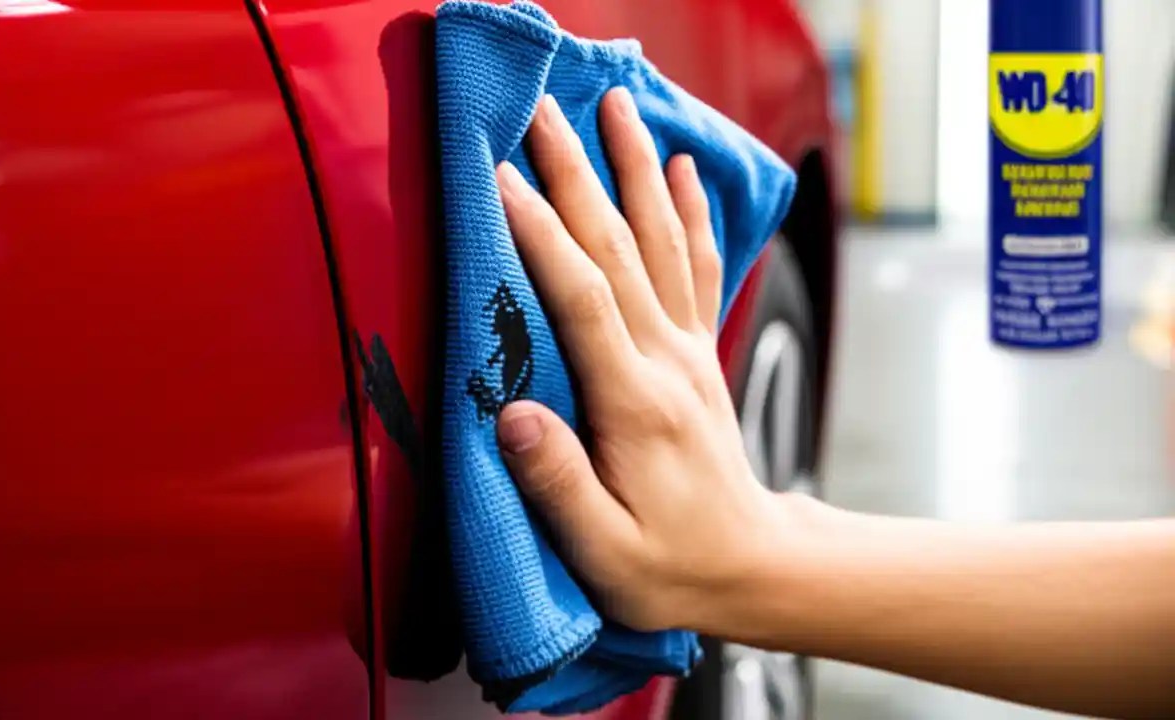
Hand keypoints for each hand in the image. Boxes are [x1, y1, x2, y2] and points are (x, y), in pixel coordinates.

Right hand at [494, 88, 791, 634]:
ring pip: (660, 240)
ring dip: (635, 169)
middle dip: (577, 173)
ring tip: (616, 107)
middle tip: (544, 112)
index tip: (504, 179)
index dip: (541, 235)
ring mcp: (688, 350)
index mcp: (634, 403)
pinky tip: (680, 170)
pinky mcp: (698, 352)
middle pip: (618, 247)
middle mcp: (666, 361)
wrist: (753, 566)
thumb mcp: (605, 551)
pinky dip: (689, 211)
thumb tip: (511, 416)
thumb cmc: (672, 565)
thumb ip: (558, 484)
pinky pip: (697, 265)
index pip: (582, 298)